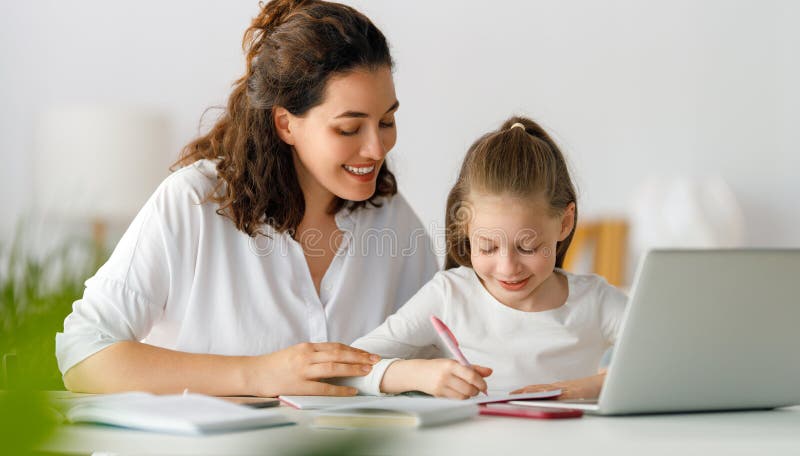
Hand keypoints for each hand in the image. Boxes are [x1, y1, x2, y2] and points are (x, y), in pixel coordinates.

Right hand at [245, 342, 379, 396]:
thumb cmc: (275, 365)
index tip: (367, 353)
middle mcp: (307, 356)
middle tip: (375, 360)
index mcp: (307, 347)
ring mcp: (303, 370)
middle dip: (359, 356)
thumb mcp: (295, 353)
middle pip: (339, 353)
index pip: (336, 346)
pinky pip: (324, 387)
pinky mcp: (299, 385)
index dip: (354, 349)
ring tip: (367, 371)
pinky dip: (340, 389)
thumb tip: (334, 356)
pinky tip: (351, 391)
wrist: (254, 374)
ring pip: (334, 366)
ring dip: (353, 368)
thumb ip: (313, 354)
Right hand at [383, 359, 491, 398]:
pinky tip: (459, 392)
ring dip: (469, 395)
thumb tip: (490, 371)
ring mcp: (441, 387)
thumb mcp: (455, 363)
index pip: (471, 376)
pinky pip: (456, 400)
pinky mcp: (439, 395)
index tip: (484, 385)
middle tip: (477, 388)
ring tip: (467, 390)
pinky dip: (461, 398)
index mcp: (451, 365)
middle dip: (476, 390)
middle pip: (469, 389)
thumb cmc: (438, 367)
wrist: (417, 373)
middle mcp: (446, 376)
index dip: (481, 383)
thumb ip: (473, 368)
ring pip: (463, 397)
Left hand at [511, 373, 605, 399]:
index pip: (538, 388)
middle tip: (510, 394)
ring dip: (533, 391)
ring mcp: (567, 389)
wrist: (606, 383)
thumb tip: (551, 397)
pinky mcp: (576, 392)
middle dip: (523, 391)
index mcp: (558, 387)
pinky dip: (552, 394)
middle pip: (538, 388)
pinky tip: (543, 394)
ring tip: (520, 394)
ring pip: (547, 390)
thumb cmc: (590, 389)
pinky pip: (562, 393)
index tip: (513, 393)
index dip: (525, 390)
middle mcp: (560, 387)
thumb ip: (562, 394)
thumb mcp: (573, 392)